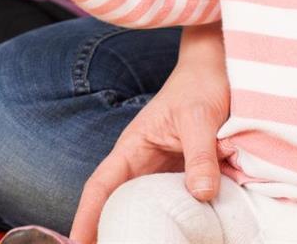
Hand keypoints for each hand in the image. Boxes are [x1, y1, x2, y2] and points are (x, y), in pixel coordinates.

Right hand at [69, 34, 230, 243]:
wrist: (218, 70)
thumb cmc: (200, 85)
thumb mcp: (199, 119)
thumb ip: (200, 155)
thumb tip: (201, 194)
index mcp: (133, 147)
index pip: (101, 186)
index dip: (86, 215)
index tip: (77, 243)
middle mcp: (143, 163)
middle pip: (118, 203)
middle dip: (107, 229)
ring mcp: (163, 172)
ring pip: (146, 208)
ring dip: (140, 229)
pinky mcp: (184, 176)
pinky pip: (175, 204)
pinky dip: (172, 223)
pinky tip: (175, 238)